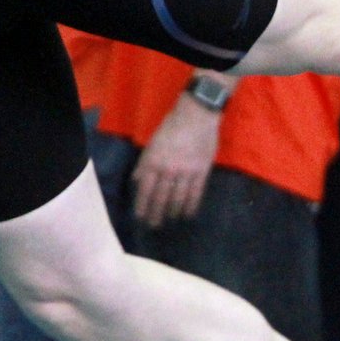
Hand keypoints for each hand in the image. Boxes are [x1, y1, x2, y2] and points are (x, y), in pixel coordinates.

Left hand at [130, 97, 222, 228]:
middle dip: (156, 213)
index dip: (142, 205)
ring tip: (170, 220)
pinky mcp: (202, 171)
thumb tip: (137, 180)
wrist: (197, 115)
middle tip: (154, 225)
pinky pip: (196, 193)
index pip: (145, 189)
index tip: (140, 217)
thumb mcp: (152, 142)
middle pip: (161, 197)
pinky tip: (188, 213)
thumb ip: (145, 163)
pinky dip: (191, 205)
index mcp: (154, 161)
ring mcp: (186, 172)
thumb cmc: (171, 125)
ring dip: (173, 211)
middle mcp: (168, 170)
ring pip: (178, 197)